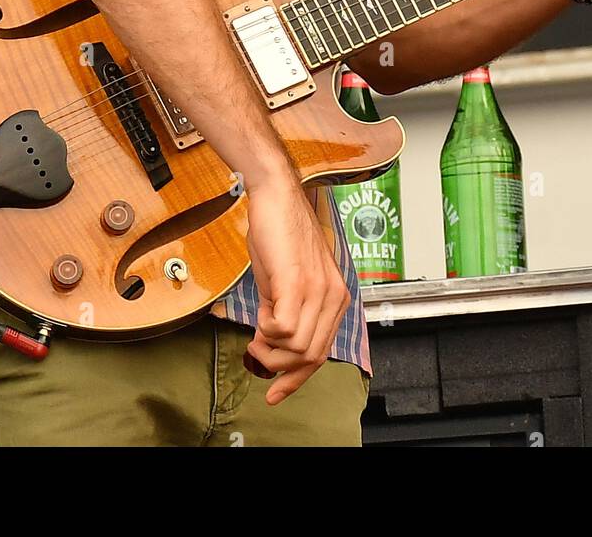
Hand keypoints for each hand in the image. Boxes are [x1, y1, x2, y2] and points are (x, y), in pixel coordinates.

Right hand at [242, 173, 350, 404]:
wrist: (276, 197)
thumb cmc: (279, 236)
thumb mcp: (286, 283)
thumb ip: (286, 314)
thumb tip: (270, 345)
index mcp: (336, 298)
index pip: (322, 353)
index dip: (297, 379)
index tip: (275, 393)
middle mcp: (334, 297)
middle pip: (310, 357)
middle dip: (278, 365)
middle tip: (255, 349)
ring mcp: (318, 290)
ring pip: (297, 348)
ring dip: (269, 348)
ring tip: (257, 330)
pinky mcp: (298, 282)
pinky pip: (285, 329)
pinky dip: (267, 330)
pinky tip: (263, 312)